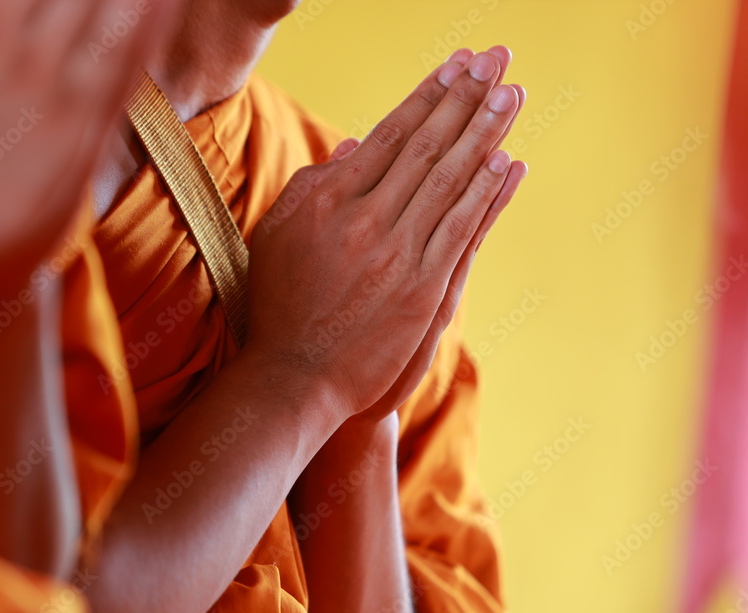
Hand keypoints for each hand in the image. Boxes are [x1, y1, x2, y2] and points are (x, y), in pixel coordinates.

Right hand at [245, 46, 526, 420]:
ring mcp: (396, 255)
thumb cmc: (280, 305)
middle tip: (497, 60)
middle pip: (426, 147)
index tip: (456, 64)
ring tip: (512, 95)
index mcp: (325, 199)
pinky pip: (462, 231)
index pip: (388, 135)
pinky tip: (508, 164)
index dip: (427, 96)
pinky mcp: (422, 290)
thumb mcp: (277, 236)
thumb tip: (354, 147)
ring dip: (484, 134)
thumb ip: (312, 188)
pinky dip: (487, 195)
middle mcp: (363, 220)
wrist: (295, 377)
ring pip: (449, 181)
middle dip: (465, 98)